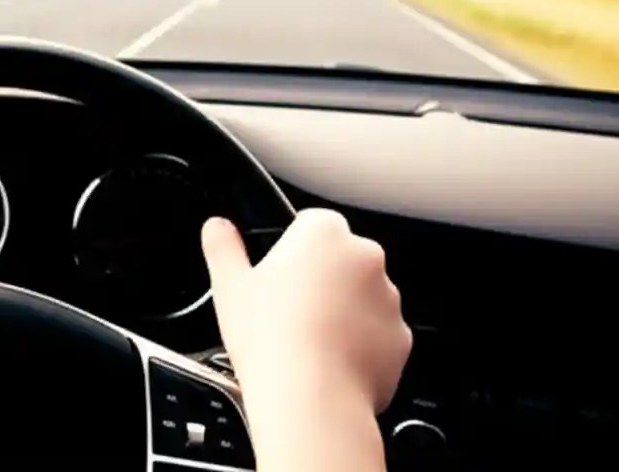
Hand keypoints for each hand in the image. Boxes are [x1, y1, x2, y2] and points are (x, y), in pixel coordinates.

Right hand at [202, 209, 410, 412]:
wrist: (312, 396)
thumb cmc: (271, 338)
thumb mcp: (228, 285)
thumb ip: (223, 246)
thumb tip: (217, 228)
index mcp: (323, 233)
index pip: (310, 222)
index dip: (290, 249)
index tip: (276, 274)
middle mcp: (365, 257)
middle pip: (339, 258)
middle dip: (320, 278)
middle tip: (287, 309)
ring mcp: (388, 298)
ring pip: (361, 296)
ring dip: (342, 309)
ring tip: (307, 339)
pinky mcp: (400, 337)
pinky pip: (378, 333)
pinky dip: (359, 343)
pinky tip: (329, 360)